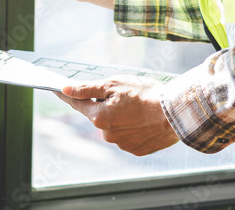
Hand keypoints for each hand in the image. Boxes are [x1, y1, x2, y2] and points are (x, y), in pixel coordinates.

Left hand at [57, 76, 179, 155]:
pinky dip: (134, 127)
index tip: (58, 90)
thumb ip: (88, 88)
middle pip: (100, 115)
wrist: (175, 113)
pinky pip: (129, 136)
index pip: (78, 104)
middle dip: (107, 105)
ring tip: (140, 107)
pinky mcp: (136, 150)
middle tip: (125, 95)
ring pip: (116, 126)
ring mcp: (122, 144)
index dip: (69, 95)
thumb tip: (66, 89)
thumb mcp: (114, 84)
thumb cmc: (146, 95)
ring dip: (122, 117)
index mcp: (99, 117)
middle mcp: (107, 134)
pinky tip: (145, 119)